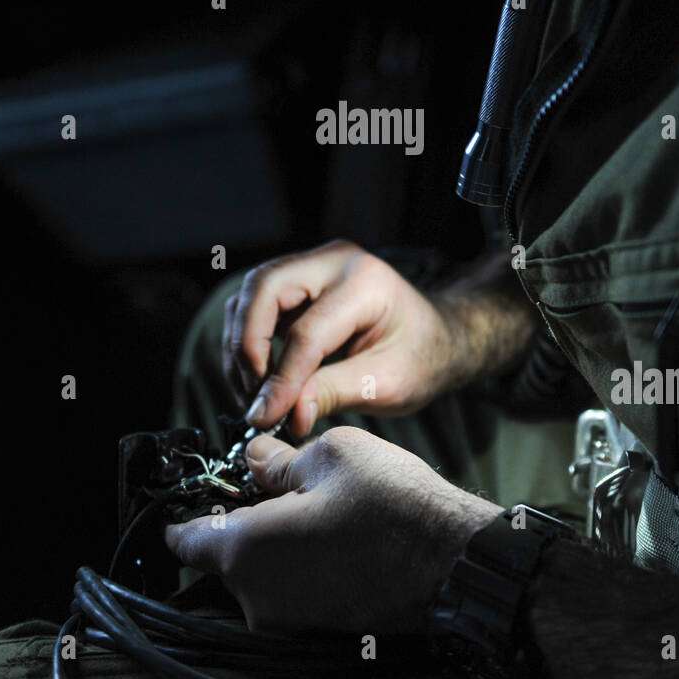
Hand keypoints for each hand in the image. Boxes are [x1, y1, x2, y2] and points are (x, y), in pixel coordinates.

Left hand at [165, 426, 501, 633]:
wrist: (456, 564)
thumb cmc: (393, 505)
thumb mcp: (329, 454)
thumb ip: (277, 460)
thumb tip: (253, 461)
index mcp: (246, 550)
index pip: (186, 538)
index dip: (185, 510)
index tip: (193, 495)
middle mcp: (256, 599)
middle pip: (224, 555)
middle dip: (240, 520)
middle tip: (273, 484)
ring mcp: (289, 622)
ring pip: (259, 574)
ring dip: (272, 543)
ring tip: (315, 508)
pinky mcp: (319, 632)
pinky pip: (289, 592)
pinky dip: (299, 566)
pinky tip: (334, 537)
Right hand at [222, 240, 464, 436]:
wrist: (436, 337)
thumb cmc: (421, 356)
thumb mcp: (387, 383)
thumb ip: (332, 394)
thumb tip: (285, 415)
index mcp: (365, 283)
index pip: (307, 331)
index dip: (281, 378)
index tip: (265, 416)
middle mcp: (335, 262)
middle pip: (263, 289)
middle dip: (246, 345)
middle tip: (252, 395)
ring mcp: (315, 266)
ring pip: (252, 293)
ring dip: (241, 343)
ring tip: (254, 392)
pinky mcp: (300, 281)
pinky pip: (258, 302)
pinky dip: (248, 338)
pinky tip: (258, 376)